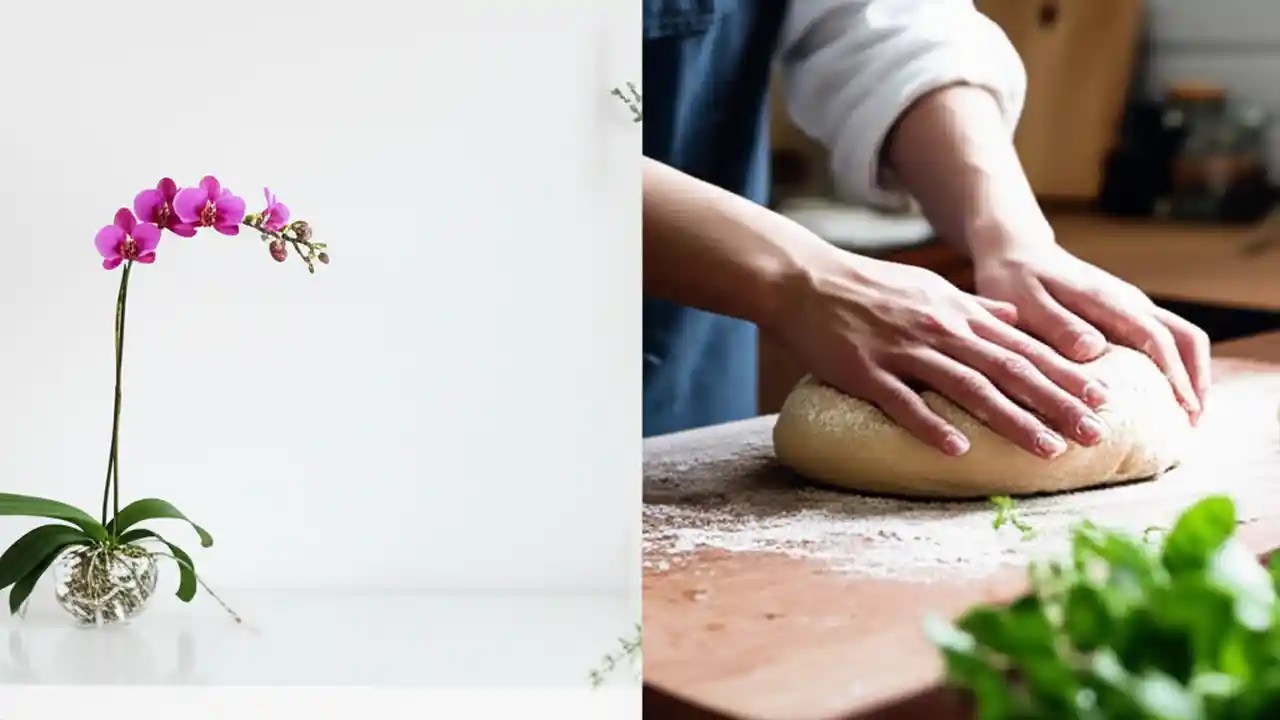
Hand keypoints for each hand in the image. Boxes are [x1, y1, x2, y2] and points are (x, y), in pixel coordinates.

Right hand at [770, 248, 1110, 457]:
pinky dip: (931, 425)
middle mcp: (940, 331)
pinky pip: (903, 403)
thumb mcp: (928, 288)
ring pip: (969, 388)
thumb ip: (973, 307)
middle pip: (1009, 370)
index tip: (1104, 399)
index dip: (1065, 374)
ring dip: (1013, 420)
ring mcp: (903, 351)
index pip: (1023, 347)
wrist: (804, 279)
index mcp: (957, 313)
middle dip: (1057, 403)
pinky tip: (958, 450)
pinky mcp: (865, 372)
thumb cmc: (866, 287)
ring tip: (1049, 450)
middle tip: (1095, 434)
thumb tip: (1013, 317)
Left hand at [972, 242, 1209, 423]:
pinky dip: (1172, 366)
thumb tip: (1094, 349)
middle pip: (1185, 336)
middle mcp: (1129, 300)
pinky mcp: (1123, 313)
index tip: (1183, 409)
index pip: (1156, 336)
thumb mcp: (1026, 301)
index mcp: (1108, 298)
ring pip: (1178, 337)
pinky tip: (1159, 396)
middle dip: (1195, 378)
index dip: (1174, 373)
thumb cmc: (1016, 279)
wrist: (1016, 252)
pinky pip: (1162, 339)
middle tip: (1191, 422)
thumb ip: (1057, 324)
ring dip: (1188, 374)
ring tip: (1183, 416)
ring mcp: (1130, 305)